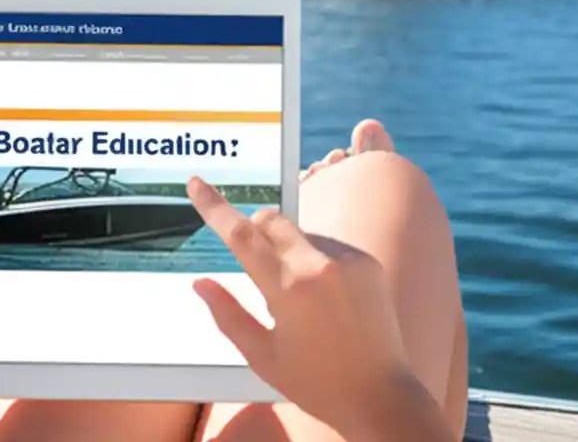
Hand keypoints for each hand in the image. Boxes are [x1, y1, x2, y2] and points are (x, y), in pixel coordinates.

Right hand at [187, 177, 434, 438]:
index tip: (197, 182)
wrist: (380, 396)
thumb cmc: (315, 382)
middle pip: (271, 221)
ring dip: (288, 251)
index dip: (214, 206)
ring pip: (301, 233)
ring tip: (303, 303)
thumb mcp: (262, 355)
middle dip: (254, 231)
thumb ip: (227, 314)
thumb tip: (200, 282)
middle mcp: (320, 265)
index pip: (241, 234)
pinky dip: (317, 260)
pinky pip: (330, 245)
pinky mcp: (368, 264)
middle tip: (256, 267)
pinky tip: (327, 300)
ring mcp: (349, 261)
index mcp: (288, 289)